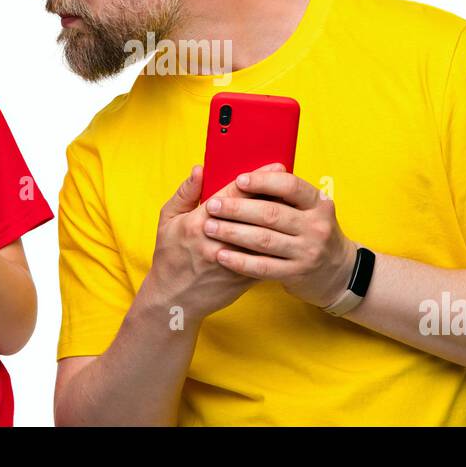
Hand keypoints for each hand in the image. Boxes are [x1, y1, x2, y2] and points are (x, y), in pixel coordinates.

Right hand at [145, 162, 283, 321]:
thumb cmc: (170, 257)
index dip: (259, 178)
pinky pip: (266, 258)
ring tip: (297, 205)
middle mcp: (217, 240)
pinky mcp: (244, 278)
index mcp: (198, 222)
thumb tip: (200, 168)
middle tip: (294, 182)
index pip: (235, 193)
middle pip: (256, 212)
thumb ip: (185, 193)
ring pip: (266, 235)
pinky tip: (289, 233)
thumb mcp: (168, 221)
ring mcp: (233, 261)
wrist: (175, 301)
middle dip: (277, 194)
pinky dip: (279, 244)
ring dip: (282, 220)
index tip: (277, 166)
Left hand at [202, 170, 357, 308]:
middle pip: (271, 214)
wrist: (339, 272)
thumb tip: (251, 175)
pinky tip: (222, 255)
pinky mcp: (297, 274)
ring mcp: (307, 252)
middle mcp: (316, 226)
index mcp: (318, 203)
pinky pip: (263, 267)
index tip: (238, 180)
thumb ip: (286, 195)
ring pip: (264, 240)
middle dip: (238, 209)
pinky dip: (240, 261)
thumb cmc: (313, 233)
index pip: (290, 186)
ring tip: (210, 227)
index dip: (263, 182)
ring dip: (233, 233)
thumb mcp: (311, 209)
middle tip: (213, 205)